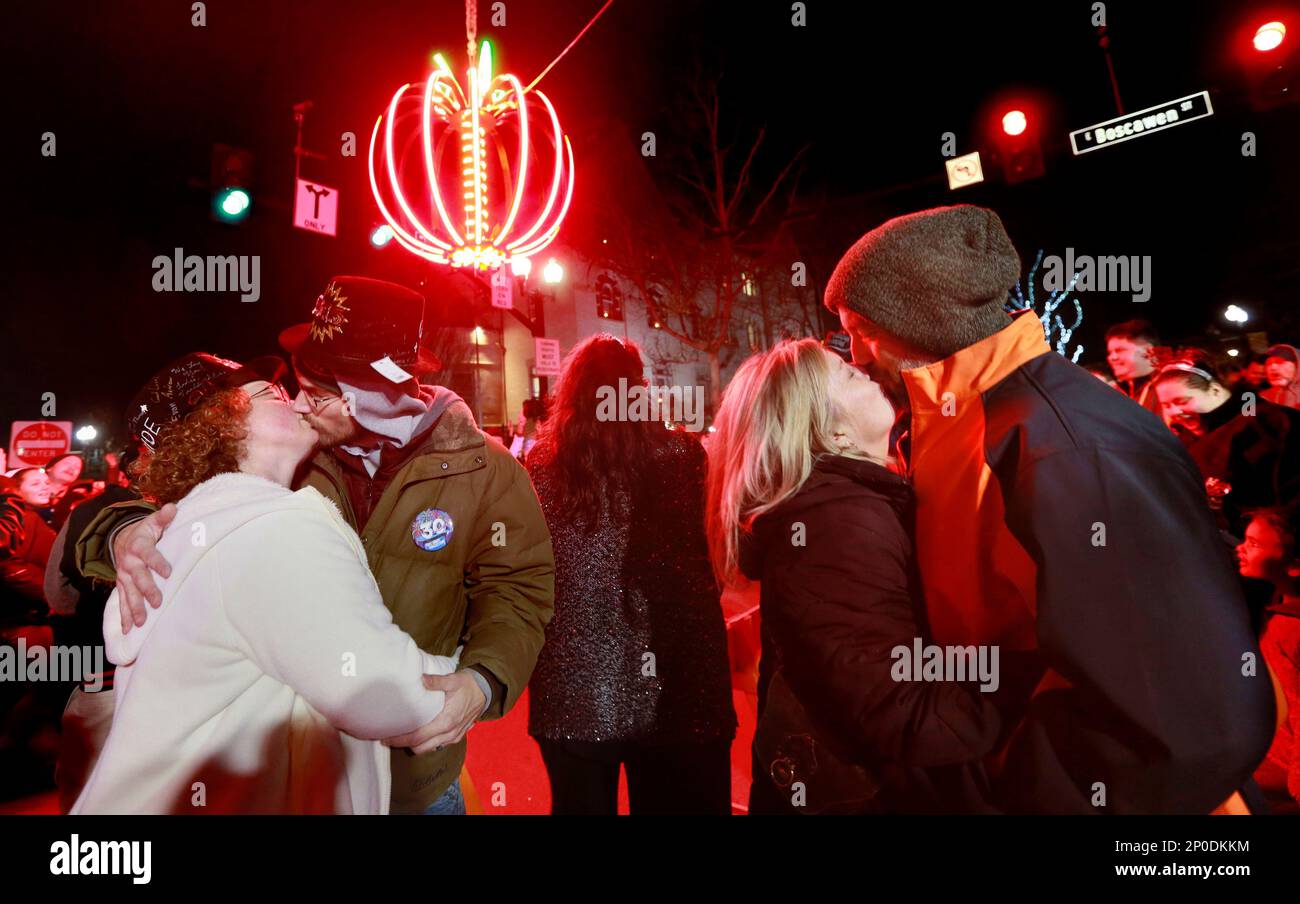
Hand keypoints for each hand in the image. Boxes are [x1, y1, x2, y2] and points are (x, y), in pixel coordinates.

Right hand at [115, 503, 177, 632]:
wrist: (120, 539)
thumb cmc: (144, 532)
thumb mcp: (152, 522)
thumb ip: (163, 517)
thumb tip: (172, 508)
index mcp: (139, 546)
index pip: (149, 554)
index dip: (158, 562)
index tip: (168, 572)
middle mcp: (129, 563)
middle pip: (138, 578)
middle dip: (147, 591)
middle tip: (158, 602)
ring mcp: (123, 576)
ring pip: (128, 593)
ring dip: (134, 608)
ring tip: (141, 623)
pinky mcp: (121, 585)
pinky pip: (121, 602)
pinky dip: (124, 616)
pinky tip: (128, 630)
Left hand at [382, 671, 486, 754]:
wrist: (485, 690)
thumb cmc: (467, 685)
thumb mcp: (452, 679)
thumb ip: (435, 681)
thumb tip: (419, 680)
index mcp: (446, 722)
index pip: (417, 737)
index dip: (400, 740)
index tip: (385, 738)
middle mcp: (449, 733)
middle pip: (420, 748)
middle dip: (403, 744)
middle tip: (389, 737)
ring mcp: (453, 737)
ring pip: (428, 749)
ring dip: (414, 745)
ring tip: (401, 736)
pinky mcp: (456, 737)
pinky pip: (436, 746)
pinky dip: (425, 743)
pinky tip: (418, 734)